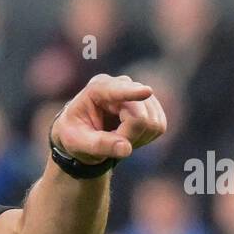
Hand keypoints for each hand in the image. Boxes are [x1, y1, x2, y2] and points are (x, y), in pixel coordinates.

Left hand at [52, 74, 167, 164]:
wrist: (82, 133)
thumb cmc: (75, 134)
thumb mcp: (77, 142)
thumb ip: (99, 145)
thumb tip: (126, 149)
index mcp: (97, 88)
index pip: (117, 91)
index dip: (132, 93)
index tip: (147, 92)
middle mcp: (121, 84)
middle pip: (140, 116)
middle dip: (127, 136)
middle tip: (108, 143)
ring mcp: (139, 93)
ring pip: (153, 122)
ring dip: (135, 138)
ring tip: (115, 137)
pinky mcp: (152, 105)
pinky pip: (159, 127)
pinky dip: (144, 138)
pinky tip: (127, 136)